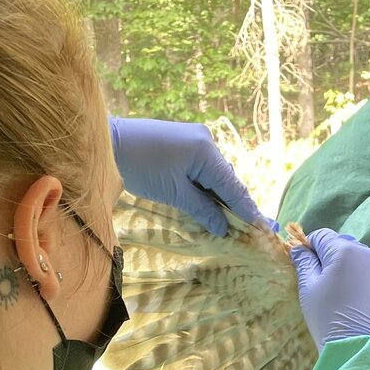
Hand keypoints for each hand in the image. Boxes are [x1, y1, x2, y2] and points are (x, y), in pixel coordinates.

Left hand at [110, 117, 267, 235]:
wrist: (110, 143)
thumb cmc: (140, 168)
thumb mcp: (174, 194)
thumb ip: (202, 209)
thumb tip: (224, 228)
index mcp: (207, 151)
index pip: (233, 186)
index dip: (246, 209)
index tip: (260, 228)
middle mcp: (207, 141)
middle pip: (227, 179)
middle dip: (234, 205)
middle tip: (245, 230)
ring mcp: (196, 139)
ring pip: (215, 174)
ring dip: (219, 197)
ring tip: (228, 222)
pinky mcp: (185, 142)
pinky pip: (203, 168)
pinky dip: (207, 186)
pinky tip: (209, 203)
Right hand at [289, 228, 369, 347]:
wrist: (360, 350)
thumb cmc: (328, 318)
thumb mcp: (308, 290)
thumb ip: (304, 263)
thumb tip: (300, 248)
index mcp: (344, 250)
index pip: (323, 236)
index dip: (312, 248)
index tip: (309, 264)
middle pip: (348, 248)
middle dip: (337, 260)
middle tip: (330, 286)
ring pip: (368, 263)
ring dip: (358, 273)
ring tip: (351, 298)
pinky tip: (368, 307)